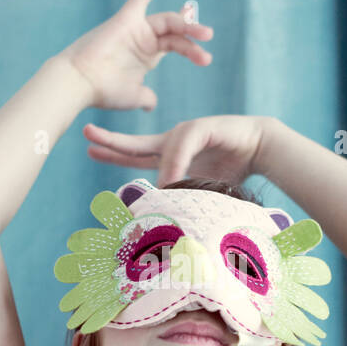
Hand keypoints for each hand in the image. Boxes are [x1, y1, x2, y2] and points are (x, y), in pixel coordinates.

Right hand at [58, 0, 213, 111]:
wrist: (78, 84)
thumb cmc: (102, 91)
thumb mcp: (133, 96)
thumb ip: (146, 97)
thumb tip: (151, 104)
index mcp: (146, 56)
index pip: (174, 45)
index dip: (191, 47)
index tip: (206, 54)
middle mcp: (143, 39)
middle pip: (175, 34)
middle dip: (193, 38)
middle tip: (208, 43)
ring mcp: (135, 29)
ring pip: (168, 22)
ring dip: (187, 25)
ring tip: (206, 34)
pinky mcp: (125, 20)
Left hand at [82, 114, 272, 187]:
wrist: (260, 149)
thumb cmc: (232, 169)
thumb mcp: (198, 187)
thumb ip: (179, 195)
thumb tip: (160, 217)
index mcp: (170, 153)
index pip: (135, 152)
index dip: (113, 152)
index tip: (90, 150)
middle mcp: (173, 140)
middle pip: (136, 142)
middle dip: (111, 139)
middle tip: (86, 133)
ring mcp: (186, 132)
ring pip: (162, 149)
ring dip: (160, 173)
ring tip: (161, 192)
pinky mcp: (201, 128)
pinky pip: (182, 146)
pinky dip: (176, 164)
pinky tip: (172, 180)